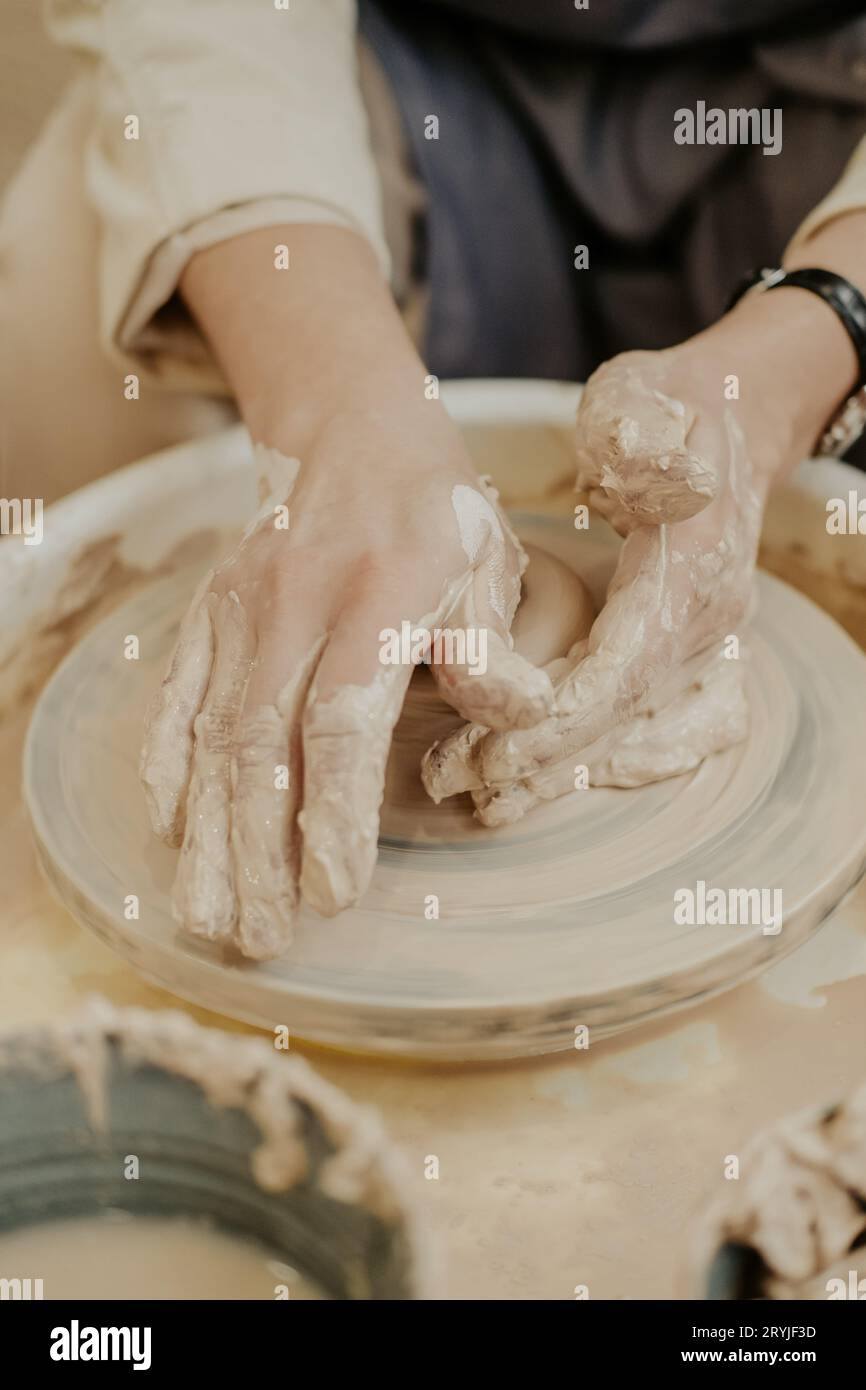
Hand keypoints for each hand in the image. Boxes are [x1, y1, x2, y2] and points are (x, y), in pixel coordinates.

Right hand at [139, 404, 552, 956]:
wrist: (354, 433)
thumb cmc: (439, 516)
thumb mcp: (491, 561)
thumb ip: (491, 640)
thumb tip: (515, 711)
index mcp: (379, 593)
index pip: (342, 720)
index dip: (333, 812)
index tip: (334, 893)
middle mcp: (295, 602)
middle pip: (262, 744)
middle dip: (258, 851)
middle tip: (262, 938)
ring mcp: (240, 607)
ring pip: (212, 734)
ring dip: (208, 831)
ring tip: (206, 915)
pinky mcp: (208, 612)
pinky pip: (178, 697)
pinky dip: (169, 767)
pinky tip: (170, 831)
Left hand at [422, 342, 773, 822]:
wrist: (731, 420)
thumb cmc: (670, 411)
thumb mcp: (644, 400)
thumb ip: (637, 432)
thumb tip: (639, 463)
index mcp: (692, 569)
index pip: (624, 668)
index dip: (558, 719)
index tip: (490, 752)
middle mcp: (709, 619)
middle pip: (625, 716)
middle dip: (544, 759)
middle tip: (459, 782)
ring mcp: (707, 642)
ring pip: (642, 733)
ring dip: (568, 770)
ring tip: (490, 798)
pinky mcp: (692, 652)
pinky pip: (656, 725)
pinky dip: (604, 758)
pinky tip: (546, 781)